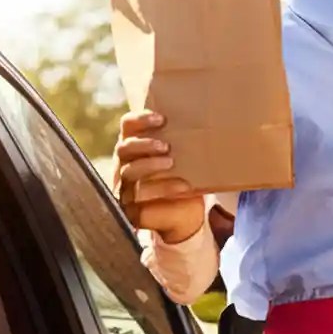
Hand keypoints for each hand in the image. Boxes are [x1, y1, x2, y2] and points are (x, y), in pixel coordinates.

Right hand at [114, 110, 204, 243]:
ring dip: (150, 165)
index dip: (140, 119)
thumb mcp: (180, 159)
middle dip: (143, 144)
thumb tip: (209, 117)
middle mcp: (124, 166)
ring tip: (171, 162)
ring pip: (129, 173)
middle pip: (123, 149)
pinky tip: (184, 186)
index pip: (127, 126)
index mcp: (134, 148)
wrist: (184, 216)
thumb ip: (181, 142)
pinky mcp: (132, 210)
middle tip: (166, 146)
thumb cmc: (181, 179)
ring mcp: (125, 189)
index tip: (161, 118)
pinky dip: (164, 189)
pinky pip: (142, 199)